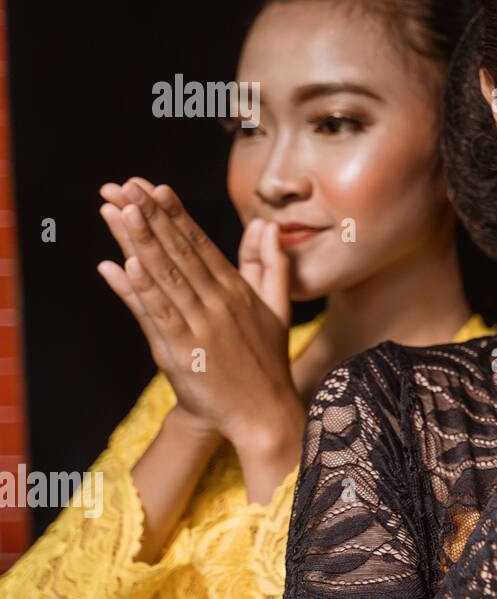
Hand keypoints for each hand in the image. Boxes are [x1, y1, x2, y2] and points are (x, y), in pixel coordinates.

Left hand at [95, 178, 303, 457]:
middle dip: (149, 216)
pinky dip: (140, 290)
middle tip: (123, 185)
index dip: (173, 213)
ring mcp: (200, 326)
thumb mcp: (276, 307)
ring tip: (119, 209)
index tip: (151, 186)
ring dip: (139, 241)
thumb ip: (269, 265)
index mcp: (236, 289)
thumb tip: (268, 226)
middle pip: (178, 251)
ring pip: (165, 275)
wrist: (264, 413)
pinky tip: (122, 265)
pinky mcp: (184, 352)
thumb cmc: (266, 361)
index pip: (199, 243)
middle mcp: (218, 302)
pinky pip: (157, 315)